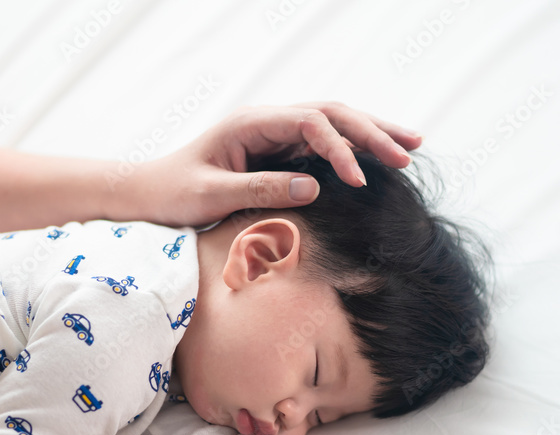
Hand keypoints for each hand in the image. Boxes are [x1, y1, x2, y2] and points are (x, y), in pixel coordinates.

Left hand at [118, 101, 422, 224]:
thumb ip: (261, 189)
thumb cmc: (172, 193)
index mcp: (251, 124)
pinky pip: (323, 145)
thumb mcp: (212, 196)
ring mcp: (274, 135)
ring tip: (412, 145)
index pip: (310, 123)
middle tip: (408, 152)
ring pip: (333, 123)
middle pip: (331, 113)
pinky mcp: (277, 153)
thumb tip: (316, 188)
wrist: (146, 193)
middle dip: (372, 131)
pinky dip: (353, 150)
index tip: (359, 181)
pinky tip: (377, 159)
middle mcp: (267, 122)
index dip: (341, 148)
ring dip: (371, 133)